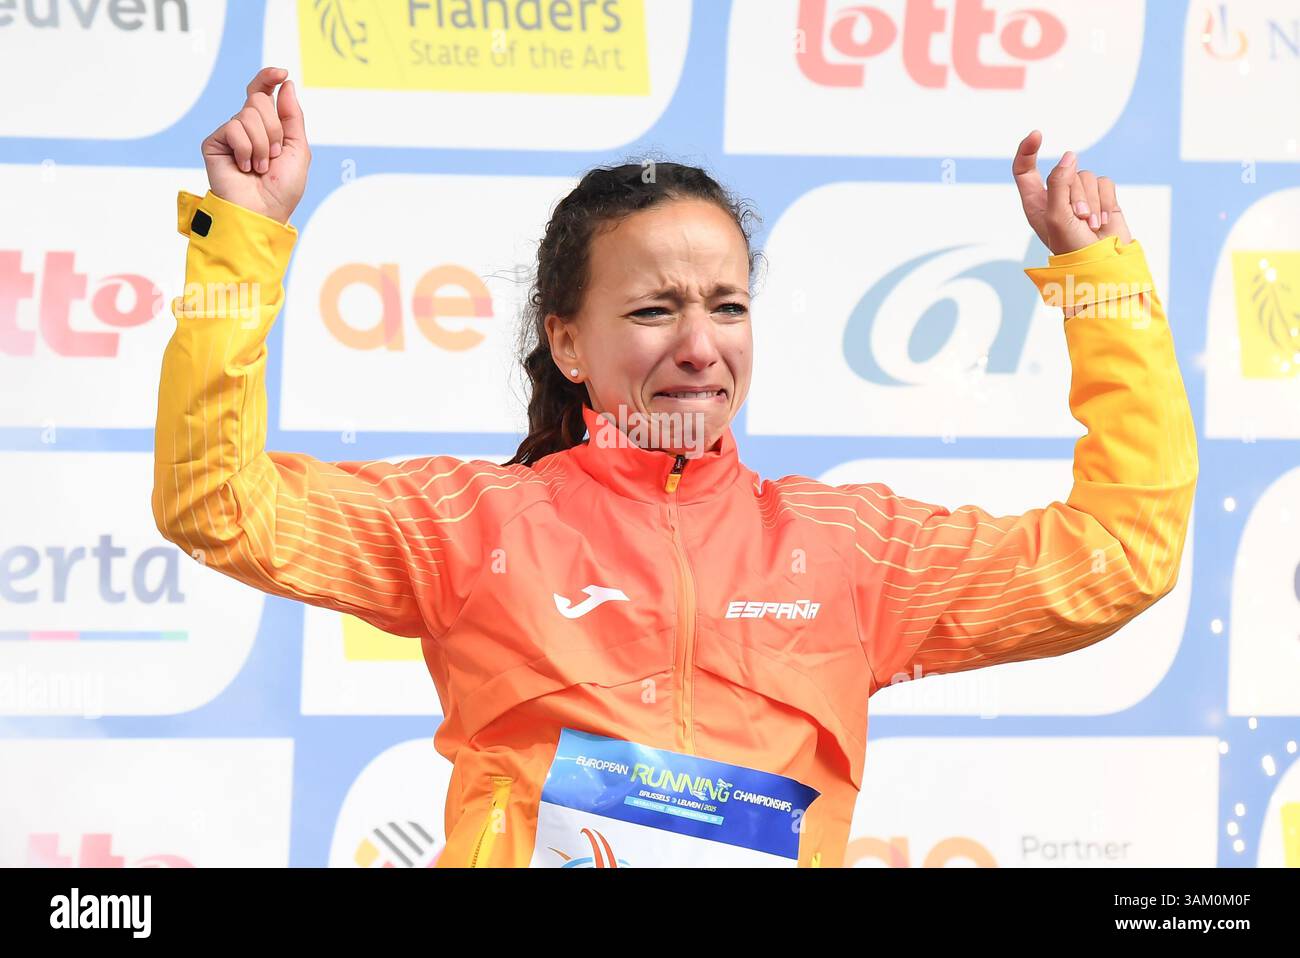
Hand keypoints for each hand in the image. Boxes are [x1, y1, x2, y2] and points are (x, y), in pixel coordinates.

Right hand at [201, 67, 309, 224]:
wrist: (262, 212)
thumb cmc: (281, 189)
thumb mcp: (298, 150)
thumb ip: (292, 117)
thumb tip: (286, 84)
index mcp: (267, 127)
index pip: (263, 93)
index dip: (269, 78)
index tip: (282, 73)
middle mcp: (247, 127)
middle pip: (260, 101)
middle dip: (275, 130)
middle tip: (273, 157)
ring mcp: (230, 134)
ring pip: (249, 114)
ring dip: (262, 145)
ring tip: (259, 167)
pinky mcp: (215, 142)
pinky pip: (234, 128)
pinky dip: (246, 149)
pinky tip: (244, 167)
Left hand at [1012, 130, 1131, 256]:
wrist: (1102, 265)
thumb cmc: (1072, 247)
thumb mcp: (1057, 216)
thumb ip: (1059, 183)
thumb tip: (1070, 155)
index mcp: (1035, 203)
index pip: (1024, 170)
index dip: (1027, 150)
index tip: (1037, 134)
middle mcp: (1056, 197)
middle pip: (1065, 172)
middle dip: (1076, 195)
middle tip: (1079, 219)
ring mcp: (1080, 198)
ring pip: (1087, 177)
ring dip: (1092, 202)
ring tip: (1091, 226)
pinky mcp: (1102, 199)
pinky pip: (1105, 183)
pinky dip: (1107, 202)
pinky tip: (1105, 222)